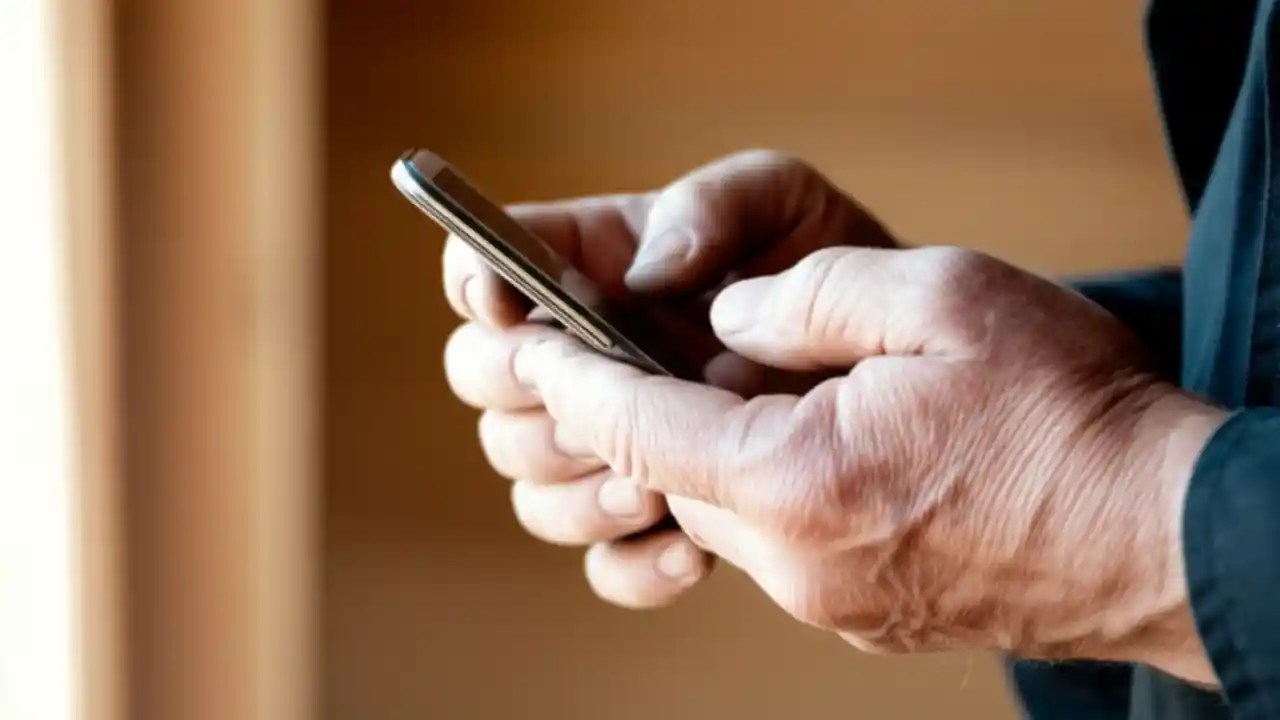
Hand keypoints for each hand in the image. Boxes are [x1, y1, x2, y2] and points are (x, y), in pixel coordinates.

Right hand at [441, 150, 894, 607]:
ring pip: (531, 484)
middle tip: (583, 399)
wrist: (904, 371)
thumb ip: (713, 204)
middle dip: (527, 392)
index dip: (477, 281)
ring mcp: (617, 446)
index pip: (485, 271)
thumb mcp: (785, 203)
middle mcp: (589, 360)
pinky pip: (608, 565)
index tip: (508, 303)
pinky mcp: (664, 519)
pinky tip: (692, 550)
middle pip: (485, 382)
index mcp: (595, 271)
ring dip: (575, 487)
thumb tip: (648, 275)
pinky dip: (634, 564)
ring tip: (651, 487)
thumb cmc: (835, 268)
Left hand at [513, 241, 1227, 683]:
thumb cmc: (1069, 415)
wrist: (1166, 533)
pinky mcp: (862, 616)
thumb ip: (811, 296)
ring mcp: (829, 602)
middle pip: (672, 479)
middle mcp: (797, 561)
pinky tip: (822, 449)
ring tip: (762, 391)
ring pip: (725, 515)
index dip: (572, 382)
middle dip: (648, 415)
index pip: (638, 429)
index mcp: (798, 480)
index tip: (532, 345)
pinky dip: (772, 491)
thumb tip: (729, 314)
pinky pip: (780, 546)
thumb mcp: (944, 299)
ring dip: (719, 453)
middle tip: (650, 349)